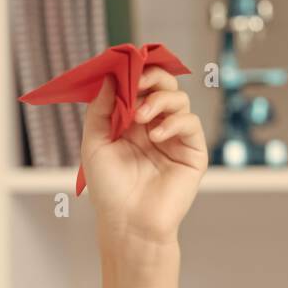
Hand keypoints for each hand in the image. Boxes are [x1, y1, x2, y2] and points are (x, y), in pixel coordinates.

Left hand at [82, 67, 207, 250]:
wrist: (128, 222)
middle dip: (152, 77)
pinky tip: (156, 135)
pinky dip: (174, 122)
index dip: (136, 71)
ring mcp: (174, 138)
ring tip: (140, 117)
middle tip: (139, 82)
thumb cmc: (110, 189)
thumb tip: (110, 76)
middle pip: (164, 85)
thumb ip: (101, 109)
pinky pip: (191, 123)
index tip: (127, 64)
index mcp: (131, 123)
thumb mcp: (94, 143)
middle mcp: (154, 126)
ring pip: (179, 99)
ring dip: (159, 100)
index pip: (139, 86)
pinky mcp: (192, 152)